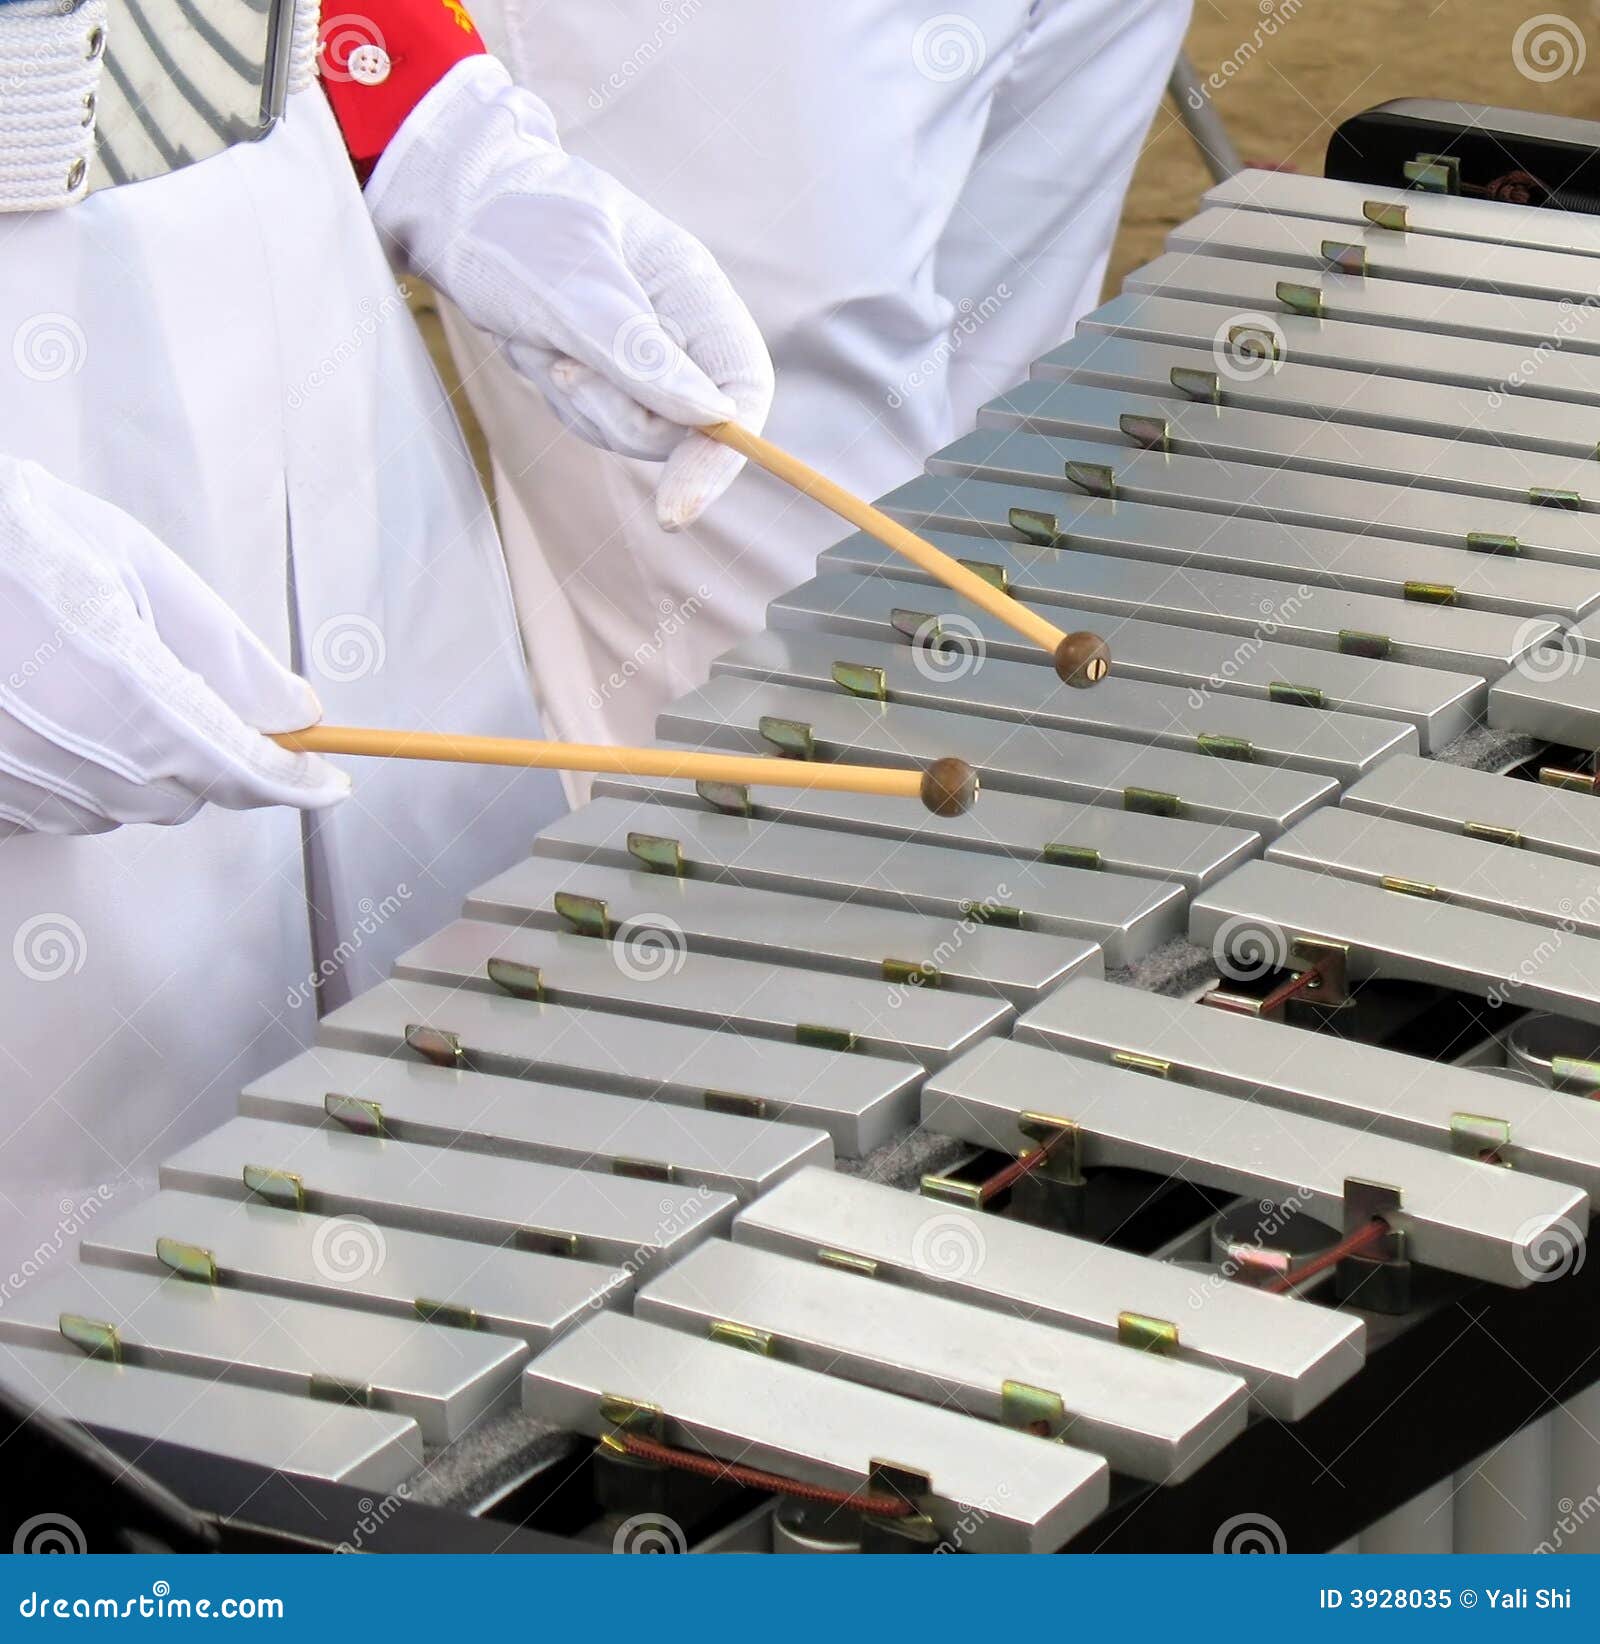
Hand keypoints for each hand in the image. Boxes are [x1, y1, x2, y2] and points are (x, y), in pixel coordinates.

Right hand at [0, 457, 348, 834]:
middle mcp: (74, 750)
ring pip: (123, 805)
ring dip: (139, 760)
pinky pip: (59, 808)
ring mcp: (21, 780)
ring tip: (89, 674)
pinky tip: (48, 706)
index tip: (332, 782)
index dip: (298, 782)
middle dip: (209, 753)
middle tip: (177, 679)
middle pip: (188, 794)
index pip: (244, 768)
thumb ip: (225, 650)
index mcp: (125, 686)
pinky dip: (77, 772)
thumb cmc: (12, 540)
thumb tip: (297, 712)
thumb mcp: (133, 565)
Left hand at [366, 56, 774, 530]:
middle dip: (617, 412)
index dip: (723, 453)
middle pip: (686, 426)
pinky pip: (596, 424)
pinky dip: (558, 397)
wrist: (459, 210)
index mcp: (693, 289)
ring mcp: (646, 357)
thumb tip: (709, 416)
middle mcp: (680, 329)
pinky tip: (534, 344)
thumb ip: (637, 351)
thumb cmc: (516, 229)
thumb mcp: (569, 285)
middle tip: (561, 363)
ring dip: (578, 401)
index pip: (743, 386)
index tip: (678, 506)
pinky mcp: (609, 377)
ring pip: (635, 433)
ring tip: (540, 337)